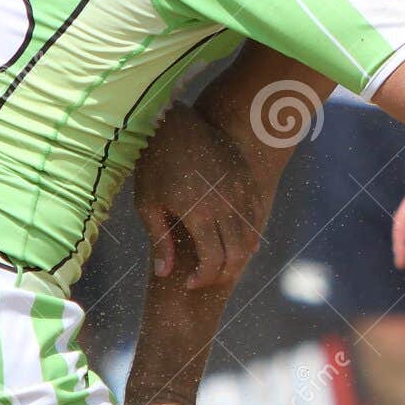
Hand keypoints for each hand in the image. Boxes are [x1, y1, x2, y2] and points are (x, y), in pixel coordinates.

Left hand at [135, 106, 264, 289]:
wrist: (173, 122)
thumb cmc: (153, 164)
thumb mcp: (147, 204)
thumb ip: (160, 240)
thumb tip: (165, 273)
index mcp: (199, 212)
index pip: (213, 261)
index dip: (203, 279)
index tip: (190, 282)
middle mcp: (225, 203)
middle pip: (237, 253)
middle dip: (223, 273)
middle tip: (208, 276)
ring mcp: (239, 189)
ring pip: (251, 235)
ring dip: (239, 254)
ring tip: (221, 260)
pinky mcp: (246, 178)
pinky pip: (256, 213)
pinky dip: (250, 231)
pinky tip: (235, 238)